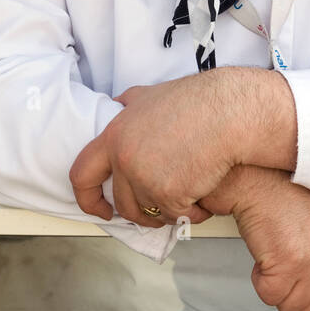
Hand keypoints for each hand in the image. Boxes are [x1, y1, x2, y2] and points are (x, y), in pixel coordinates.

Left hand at [68, 76, 236, 226]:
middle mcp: (124, 159)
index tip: (101, 209)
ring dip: (168, 212)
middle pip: (123, 203)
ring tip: (187, 197)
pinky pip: (177, 216)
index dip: (88, 198)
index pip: (81, 175)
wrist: (228, 112)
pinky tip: (203, 197)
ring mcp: (145, 178)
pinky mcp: (169, 194)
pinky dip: (192, 213)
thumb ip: (130, 104)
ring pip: (151, 212)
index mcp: (114, 136)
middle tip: (157, 210)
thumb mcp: (151, 94)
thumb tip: (119, 104)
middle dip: (140, 213)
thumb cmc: (198, 101)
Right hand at [199, 165, 309, 310]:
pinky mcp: (285, 264)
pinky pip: (269, 295)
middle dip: (291, 300)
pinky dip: (260, 282)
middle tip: (283, 280)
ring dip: (274, 289)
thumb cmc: (286, 199)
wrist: (262, 181)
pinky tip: (263, 261)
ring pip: (289, 306)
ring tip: (274, 263)